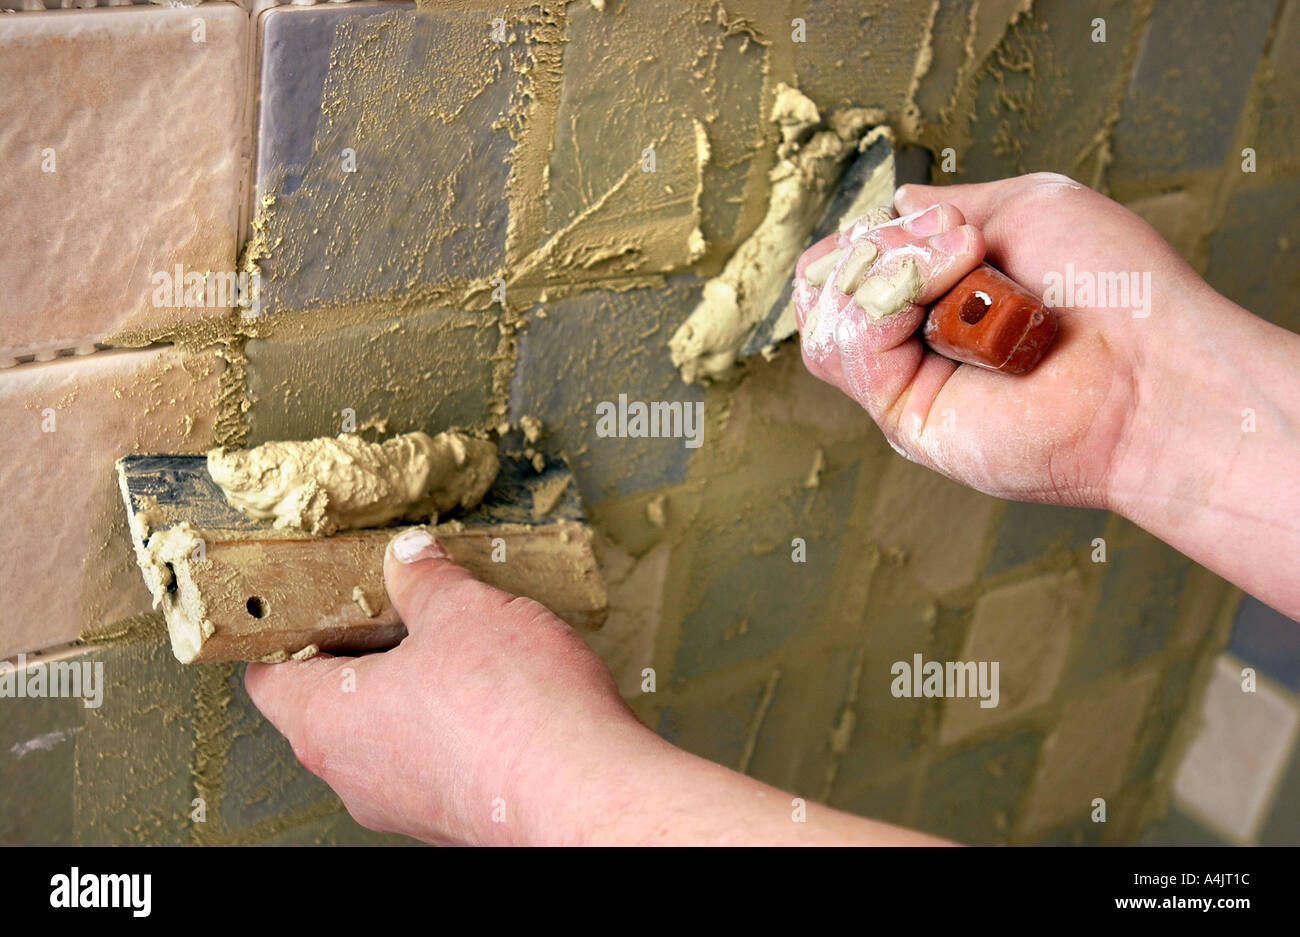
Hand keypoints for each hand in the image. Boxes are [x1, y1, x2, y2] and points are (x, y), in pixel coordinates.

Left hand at [244, 527, 639, 845]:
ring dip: (412, 689)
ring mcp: (402, 803)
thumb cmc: (512, 711)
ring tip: (460, 645)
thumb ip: (425, 579)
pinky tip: (494, 692)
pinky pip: (430, 760)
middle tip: (402, 607)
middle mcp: (352, 773)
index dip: (285, 632)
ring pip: (383, 735)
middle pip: (328, 704)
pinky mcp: (451, 815)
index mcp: (327, 720)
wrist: (584, 790)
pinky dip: (448, 725)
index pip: (269, 677)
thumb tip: (409, 560)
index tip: (313, 601)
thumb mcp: (464, 610)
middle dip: (364, 651)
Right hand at [797, 172, 1299, 619]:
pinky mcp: (904, 416)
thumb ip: (941, 209)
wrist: (1153, 362)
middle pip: (823, 282)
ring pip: (824, 316)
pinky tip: (952, 297)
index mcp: (938, 294)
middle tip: (958, 242)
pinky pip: (846, 347)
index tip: (945, 222)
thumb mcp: (1021, 207)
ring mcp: (907, 380)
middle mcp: (916, 341)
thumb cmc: (1115, 287)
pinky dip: (890, 300)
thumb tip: (890, 209)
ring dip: (890, 267)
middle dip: (879, 243)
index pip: (849, 257)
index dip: (874, 230)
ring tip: (967, 264)